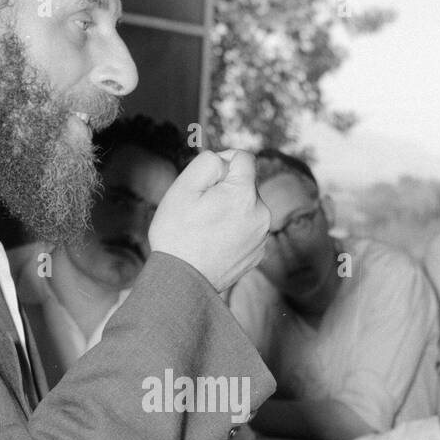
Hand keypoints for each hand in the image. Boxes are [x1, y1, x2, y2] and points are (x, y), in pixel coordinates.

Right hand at [147, 149, 268, 293]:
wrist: (182, 282)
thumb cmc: (177, 234)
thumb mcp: (183, 187)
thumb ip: (209, 162)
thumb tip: (225, 161)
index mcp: (245, 193)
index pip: (244, 158)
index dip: (223, 161)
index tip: (206, 180)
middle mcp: (261, 213)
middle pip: (246, 185)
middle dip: (226, 189)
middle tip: (201, 210)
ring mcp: (262, 236)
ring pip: (247, 208)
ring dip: (231, 210)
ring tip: (207, 229)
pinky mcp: (259, 253)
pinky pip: (248, 229)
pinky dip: (234, 230)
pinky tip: (215, 243)